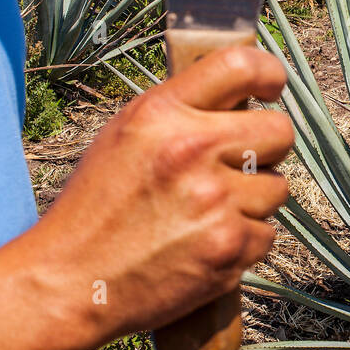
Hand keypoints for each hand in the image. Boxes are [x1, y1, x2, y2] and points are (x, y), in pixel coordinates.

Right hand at [27, 46, 293, 343]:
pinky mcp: (229, 247)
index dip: (268, 72)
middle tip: (236, 166)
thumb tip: (242, 98)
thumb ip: (181, 113)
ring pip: (276, 187)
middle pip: (279, 131)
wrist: (69, 284)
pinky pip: (266, 235)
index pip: (240, 65)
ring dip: (252, 202)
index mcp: (161, 113)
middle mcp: (191, 149)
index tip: (271, 87)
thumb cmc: (96, 210)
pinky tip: (204, 245)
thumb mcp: (124, 138)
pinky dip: (243, 243)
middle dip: (266, 148)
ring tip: (206, 214)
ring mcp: (214, 200)